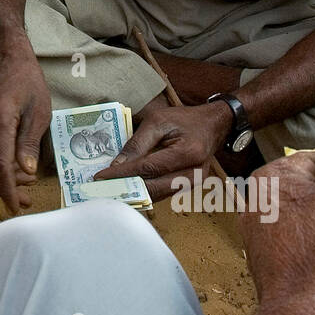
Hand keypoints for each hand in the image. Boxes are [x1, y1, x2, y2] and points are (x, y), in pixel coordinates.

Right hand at [0, 45, 50, 213]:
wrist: (6, 60)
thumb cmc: (28, 83)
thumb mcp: (39, 112)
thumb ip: (30, 143)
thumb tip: (27, 173)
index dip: (7, 189)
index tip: (15, 206)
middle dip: (3, 189)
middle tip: (26, 198)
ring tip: (24, 183)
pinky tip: (12, 168)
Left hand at [93, 101, 230, 200]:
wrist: (214, 125)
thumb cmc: (185, 119)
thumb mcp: (158, 121)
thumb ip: (138, 143)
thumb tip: (117, 165)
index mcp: (187, 153)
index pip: (148, 168)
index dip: (123, 174)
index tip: (101, 177)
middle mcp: (193, 174)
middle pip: (153, 187)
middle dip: (126, 189)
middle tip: (101, 189)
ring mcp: (194, 184)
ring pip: (158, 194)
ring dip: (134, 194)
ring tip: (110, 191)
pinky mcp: (190, 187)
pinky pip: (163, 193)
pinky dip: (145, 192)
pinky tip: (128, 190)